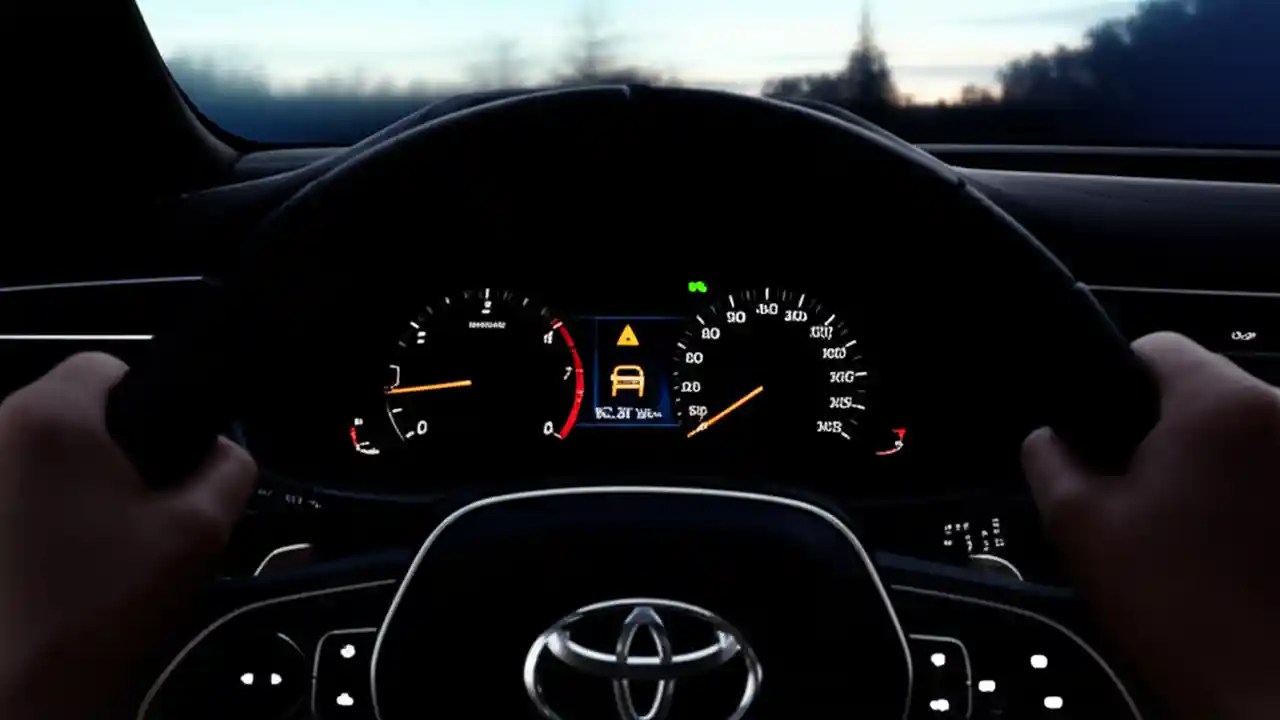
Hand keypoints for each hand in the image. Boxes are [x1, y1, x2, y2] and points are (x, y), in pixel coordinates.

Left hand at [0, 353, 255, 719]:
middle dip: (108, 448)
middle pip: (70, 409)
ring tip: (95, 543)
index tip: (163, 457)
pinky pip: (13, 490)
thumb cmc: (101, 606)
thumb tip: (225, 451)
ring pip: (36, 454)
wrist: (19, 693)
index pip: (107, 362)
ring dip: (68, 482)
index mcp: (50, 417)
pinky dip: (35, 512)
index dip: (150, 403)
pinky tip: (55, 562)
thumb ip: (230, 468)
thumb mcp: (198, 531)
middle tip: (138, 509)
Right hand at [1023, 333, 1279, 718]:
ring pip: (1244, 440)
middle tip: (1139, 501)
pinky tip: (1232, 554)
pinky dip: (1252, 500)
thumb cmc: (1185, 610)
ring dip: (1214, 471)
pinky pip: (1272, 475)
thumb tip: (1046, 438)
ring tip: (1190, 537)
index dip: (1113, 383)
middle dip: (1166, 437)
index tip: (1101, 431)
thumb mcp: (1083, 528)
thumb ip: (1050, 463)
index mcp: (1220, 406)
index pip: (1156, 346)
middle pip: (1204, 396)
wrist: (1273, 693)